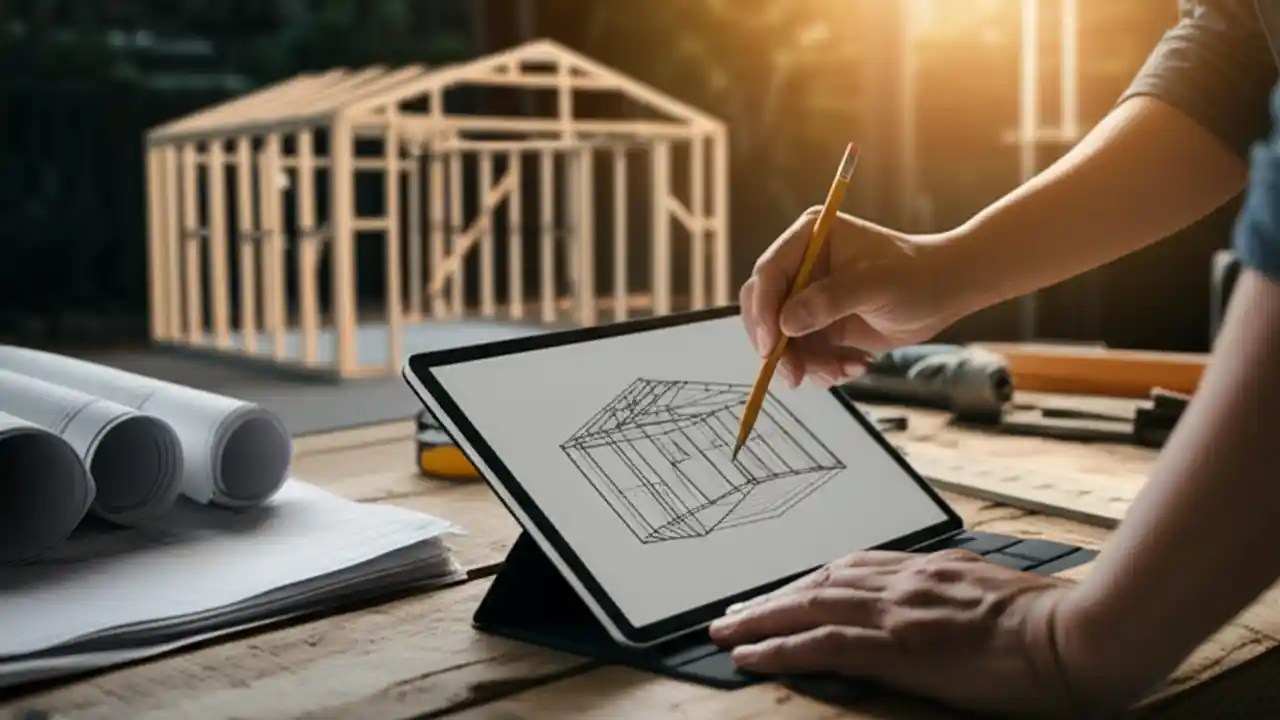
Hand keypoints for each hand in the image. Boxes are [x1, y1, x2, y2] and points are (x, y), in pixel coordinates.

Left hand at [708, 548, 1087, 717]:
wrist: (1076, 636)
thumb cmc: (1049, 623)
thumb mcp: (993, 594)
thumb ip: (953, 593)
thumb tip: (932, 606)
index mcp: (928, 569)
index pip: (852, 568)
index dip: (810, 580)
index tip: (784, 590)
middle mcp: (904, 581)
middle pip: (819, 581)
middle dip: (772, 597)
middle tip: (734, 610)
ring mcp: (898, 611)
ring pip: (809, 607)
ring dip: (760, 619)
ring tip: (725, 631)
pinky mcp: (897, 646)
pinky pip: (823, 644)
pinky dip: (780, 648)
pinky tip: (751, 656)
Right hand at [739, 210, 972, 387]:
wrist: (946, 292)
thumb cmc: (915, 276)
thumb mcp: (874, 285)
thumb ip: (829, 301)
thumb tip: (785, 324)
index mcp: (808, 239)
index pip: (768, 274)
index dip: (763, 311)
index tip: (771, 346)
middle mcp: (801, 266)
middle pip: (765, 309)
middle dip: (778, 346)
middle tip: (794, 375)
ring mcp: (809, 297)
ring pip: (783, 339)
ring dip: (807, 363)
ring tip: (841, 371)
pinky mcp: (821, 324)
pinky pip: (805, 353)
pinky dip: (824, 367)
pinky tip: (856, 365)